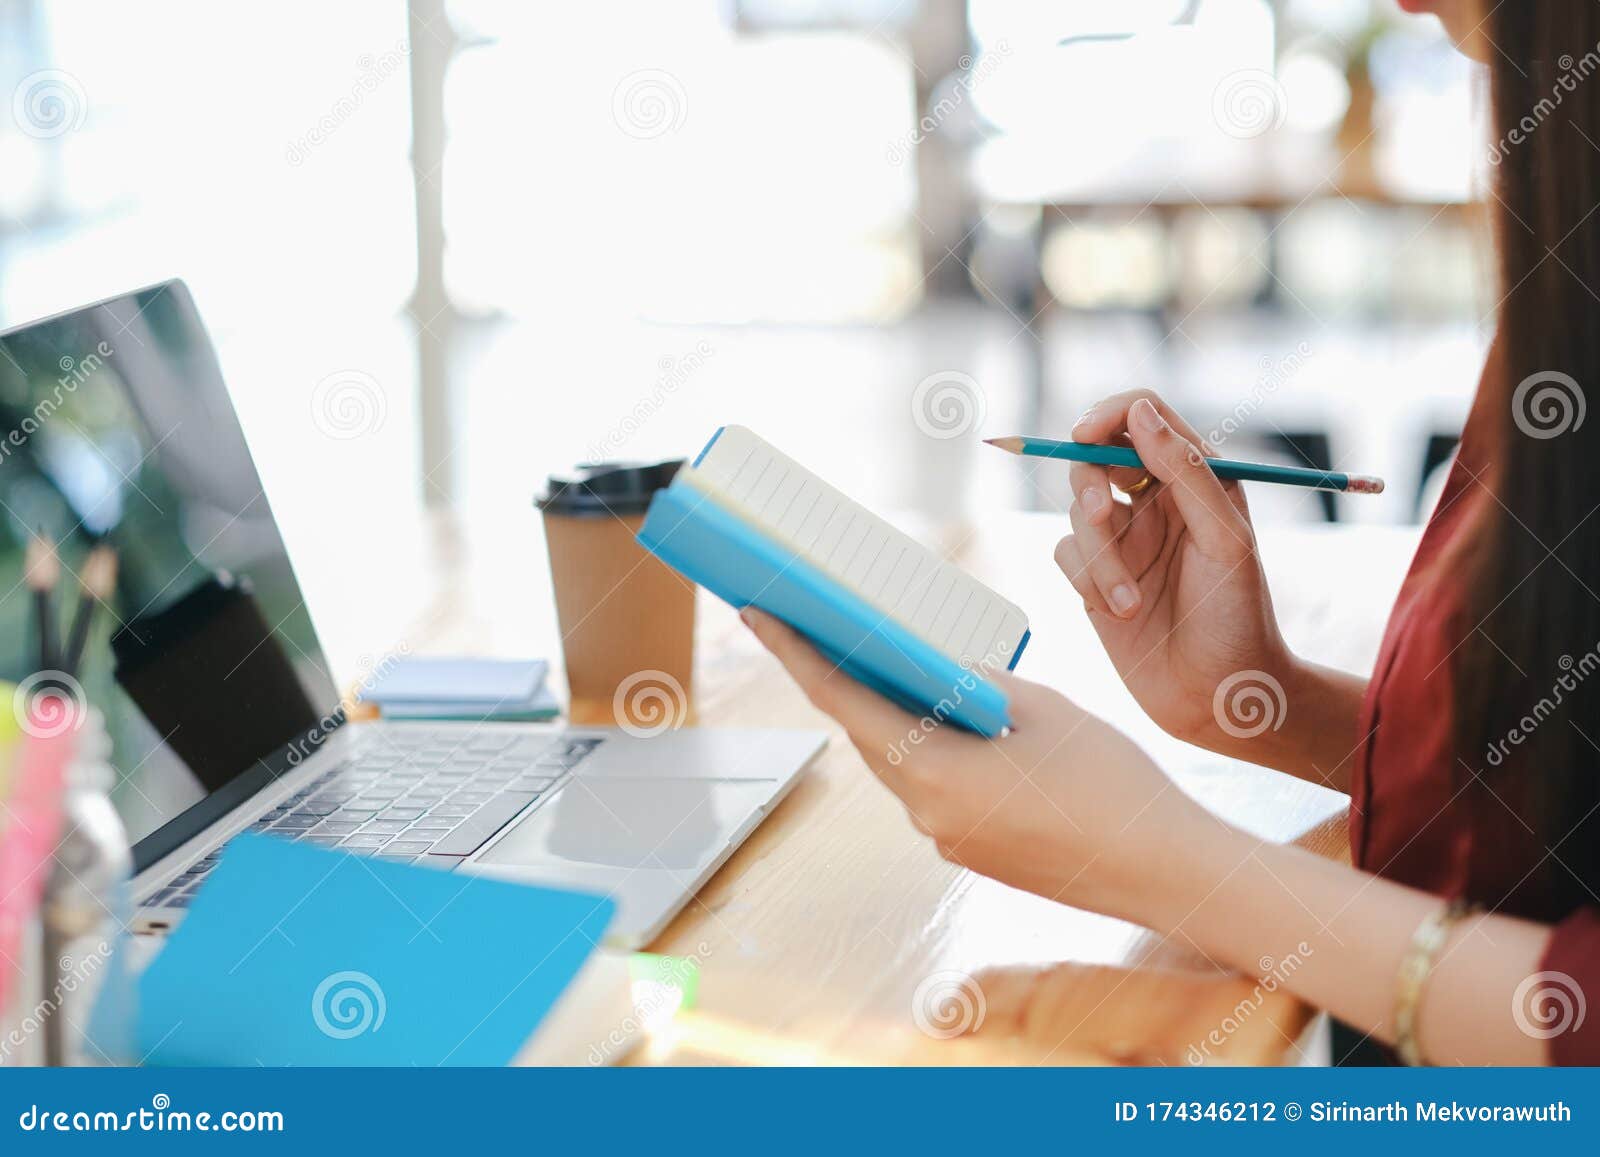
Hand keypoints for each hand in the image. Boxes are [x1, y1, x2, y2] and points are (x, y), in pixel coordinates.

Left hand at [742, 607, 1204, 920]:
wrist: (1166, 870)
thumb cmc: (1111, 784)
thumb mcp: (1042, 708)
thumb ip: (975, 685)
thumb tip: (935, 671)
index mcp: (934, 775)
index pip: (844, 703)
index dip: (796, 655)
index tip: (759, 616)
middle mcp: (927, 816)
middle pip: (867, 736)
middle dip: (845, 680)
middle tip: (823, 625)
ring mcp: (948, 841)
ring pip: (901, 765)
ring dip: (891, 717)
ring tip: (889, 663)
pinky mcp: (973, 852)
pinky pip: (934, 791)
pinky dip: (929, 751)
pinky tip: (950, 721)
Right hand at [1056, 391, 1292, 756]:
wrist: (1219, 697)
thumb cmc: (1238, 618)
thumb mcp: (1224, 539)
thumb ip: (1185, 472)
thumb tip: (1140, 413)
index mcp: (1197, 477)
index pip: (1143, 416)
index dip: (1109, 414)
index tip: (1086, 434)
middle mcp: (1157, 500)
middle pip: (1094, 456)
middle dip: (1088, 484)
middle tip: (1101, 515)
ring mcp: (1124, 539)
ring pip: (1077, 512)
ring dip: (1099, 558)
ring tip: (1129, 602)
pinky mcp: (1095, 576)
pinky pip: (1067, 554)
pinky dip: (1088, 581)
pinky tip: (1121, 612)